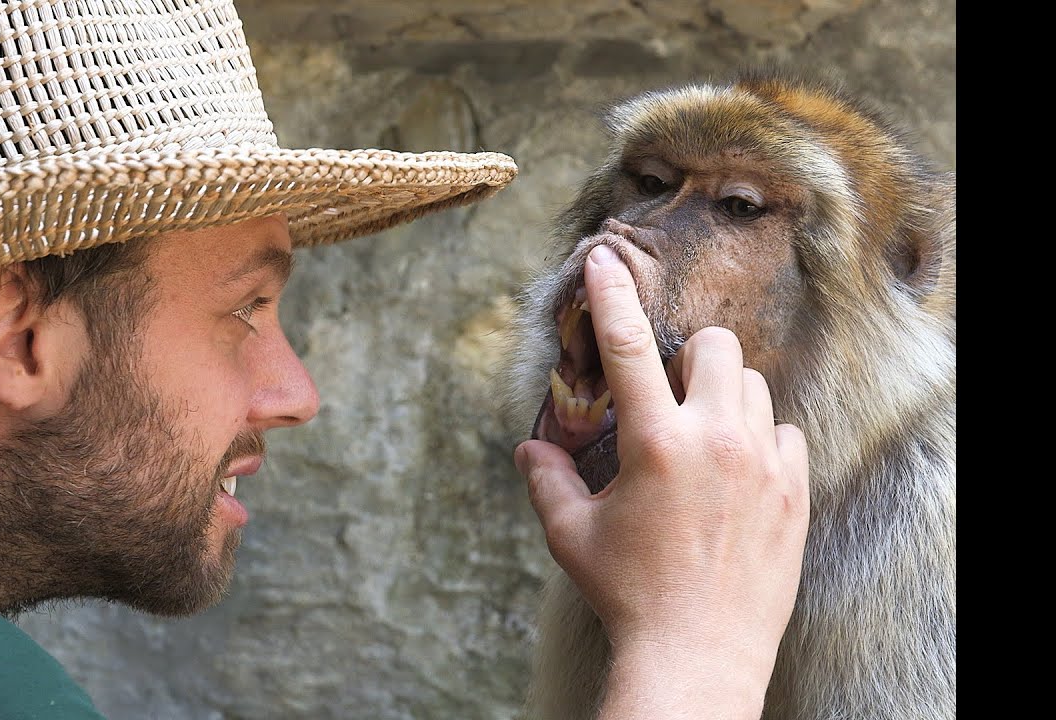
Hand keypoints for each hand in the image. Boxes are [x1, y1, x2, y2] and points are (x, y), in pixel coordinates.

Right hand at [515, 243, 809, 717]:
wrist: (699, 654)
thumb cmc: (629, 595)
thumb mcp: (572, 536)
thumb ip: (547, 482)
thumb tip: (528, 451)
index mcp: (655, 444)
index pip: (629, 348)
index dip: (613, 296)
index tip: (607, 259)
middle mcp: (716, 441)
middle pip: (717, 346)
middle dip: (690, 357)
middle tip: (669, 396)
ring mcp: (764, 464)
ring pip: (754, 386)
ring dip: (724, 397)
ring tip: (701, 439)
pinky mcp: (794, 490)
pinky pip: (785, 433)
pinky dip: (760, 439)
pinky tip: (737, 472)